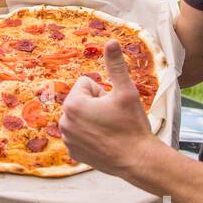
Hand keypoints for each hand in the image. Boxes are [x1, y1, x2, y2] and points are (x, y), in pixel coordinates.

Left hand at [60, 40, 157, 176]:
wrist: (138, 160)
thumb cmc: (132, 125)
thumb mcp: (126, 91)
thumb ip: (116, 65)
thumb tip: (111, 41)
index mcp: (73, 104)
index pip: (86, 84)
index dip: (103, 92)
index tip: (112, 106)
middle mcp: (64, 122)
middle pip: (82, 101)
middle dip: (96, 106)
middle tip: (112, 119)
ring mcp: (68, 139)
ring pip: (81, 117)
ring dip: (93, 120)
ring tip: (110, 131)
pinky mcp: (73, 152)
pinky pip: (80, 134)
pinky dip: (91, 136)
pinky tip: (105, 142)